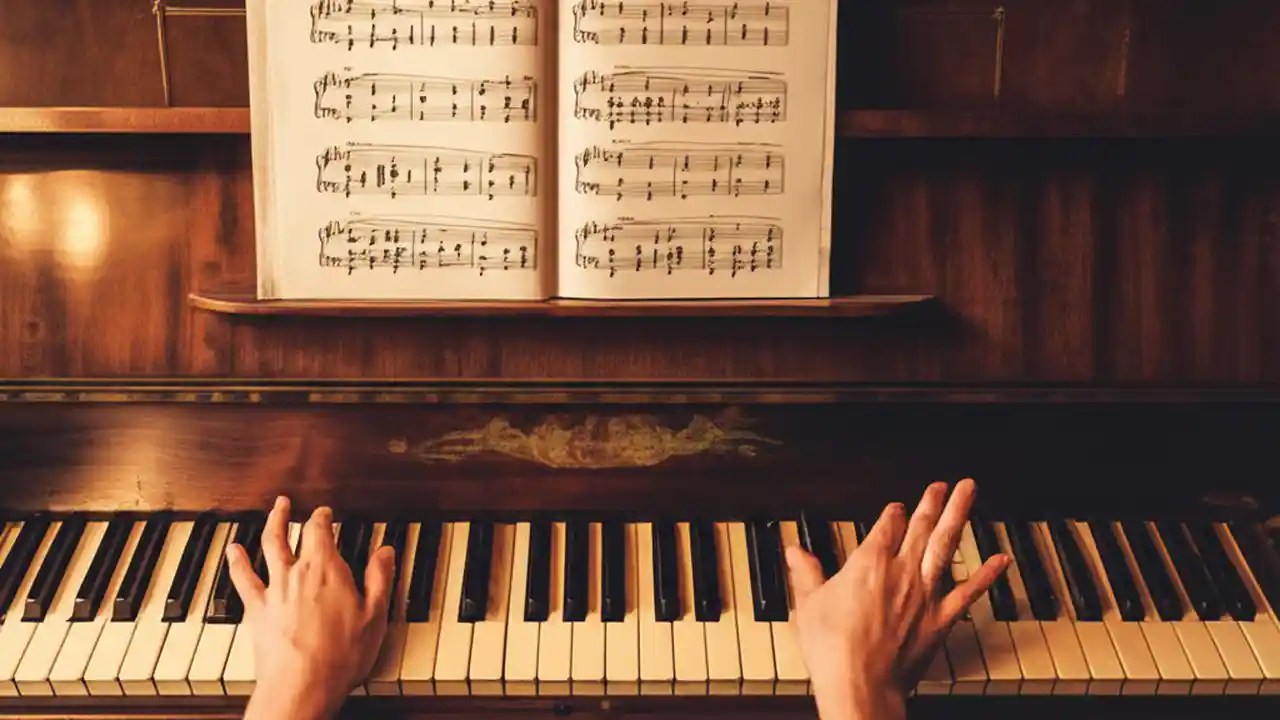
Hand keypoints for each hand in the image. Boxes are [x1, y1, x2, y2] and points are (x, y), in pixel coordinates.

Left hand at [228, 497, 394, 719]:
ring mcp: (273, 590)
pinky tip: (234, 552)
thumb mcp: (374, 616)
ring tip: (267, 515)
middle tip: (286, 503)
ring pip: (266, 548)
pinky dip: (237, 562)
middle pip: (288, 534)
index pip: (321, 531)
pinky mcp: (257, 610)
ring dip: (267, 527)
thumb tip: (385, 552)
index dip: (322, 517)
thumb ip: (379, 579)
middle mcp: (297, 573)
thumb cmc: (340, 655)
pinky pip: (243, 579)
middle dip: (288, 516)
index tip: (324, 513)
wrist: (302, 685)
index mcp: (327, 570)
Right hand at [784, 479, 1010, 719]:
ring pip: (945, 545)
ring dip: (957, 515)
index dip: (892, 513)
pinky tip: (1000, 559)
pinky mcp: (941, 619)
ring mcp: (925, 594)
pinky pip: (969, 591)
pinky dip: (986, 575)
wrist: (861, 685)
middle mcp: (901, 572)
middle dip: (930, 503)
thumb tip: (794, 552)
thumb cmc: (834, 648)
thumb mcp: (809, 604)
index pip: (885, 526)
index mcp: (868, 563)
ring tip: (968, 492)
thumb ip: (807, 573)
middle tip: (942, 485)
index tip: (897, 507)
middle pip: (919, 526)